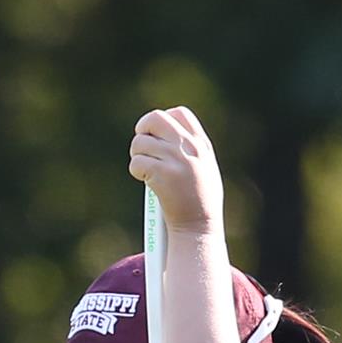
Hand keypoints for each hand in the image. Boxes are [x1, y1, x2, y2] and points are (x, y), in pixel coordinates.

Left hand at [127, 107, 222, 231]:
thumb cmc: (200, 204)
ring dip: (137, 155)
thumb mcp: (206, 170)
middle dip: (143, 129)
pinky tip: (146, 180)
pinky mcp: (162, 175)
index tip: (158, 135)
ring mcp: (176, 161)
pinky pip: (137, 162)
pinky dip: (136, 171)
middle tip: (142, 147)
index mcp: (200, 145)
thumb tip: (166, 135)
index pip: (179, 113)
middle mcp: (189, 148)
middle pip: (156, 118)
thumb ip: (191, 150)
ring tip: (145, 170)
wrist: (199, 229)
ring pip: (140, 142)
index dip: (164, 121)